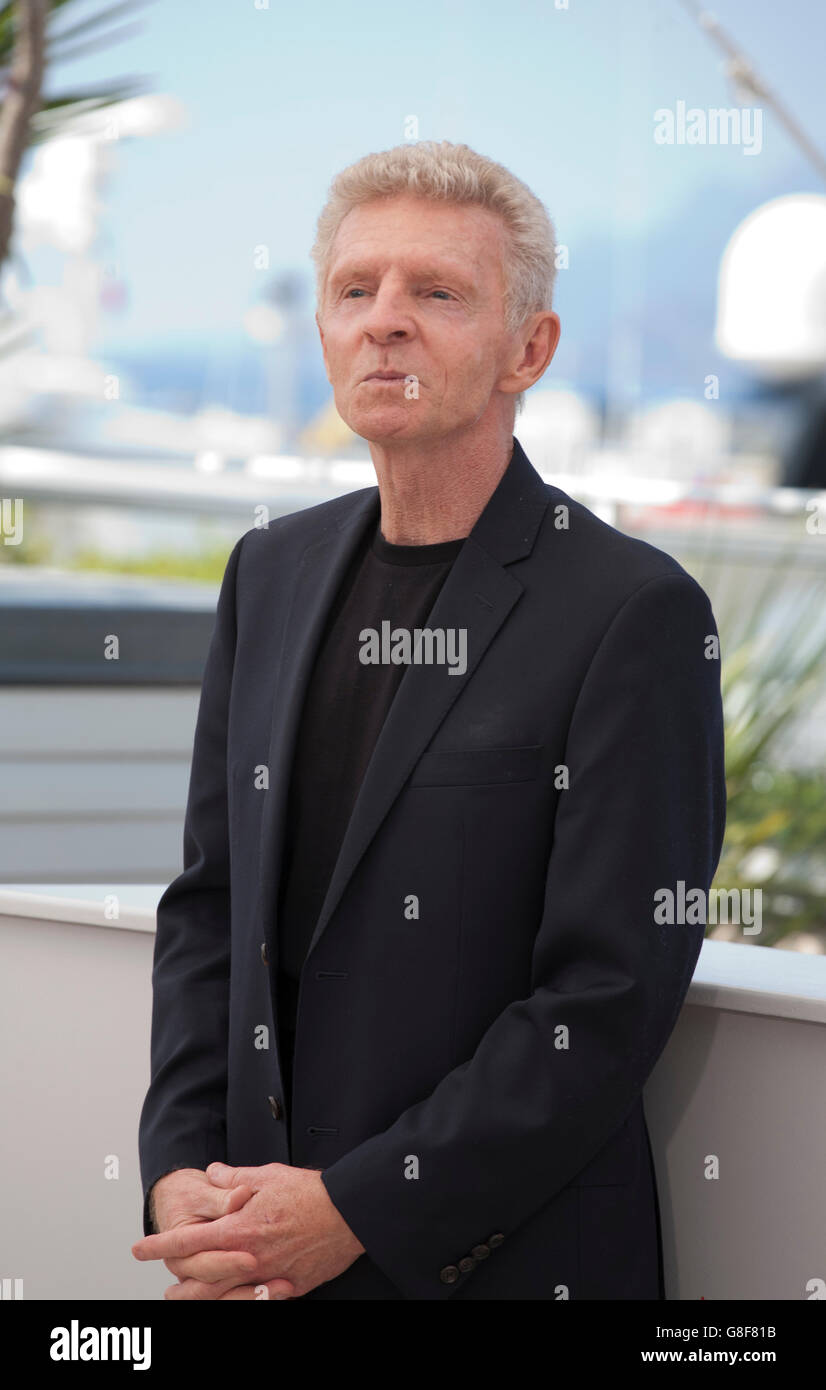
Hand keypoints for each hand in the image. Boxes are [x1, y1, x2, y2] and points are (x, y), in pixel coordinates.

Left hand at [131, 1162, 365, 1299]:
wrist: (349, 1213)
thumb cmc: (310, 1192)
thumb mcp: (267, 1176)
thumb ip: (233, 1178)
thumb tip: (212, 1173)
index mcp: (239, 1229)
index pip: (188, 1241)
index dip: (160, 1246)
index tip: (140, 1248)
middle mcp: (249, 1258)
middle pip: (201, 1280)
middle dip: (178, 1284)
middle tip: (165, 1287)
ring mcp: (268, 1277)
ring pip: (225, 1296)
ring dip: (201, 1298)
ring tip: (187, 1299)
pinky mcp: (289, 1287)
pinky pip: (256, 1300)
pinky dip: (240, 1301)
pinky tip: (232, 1299)